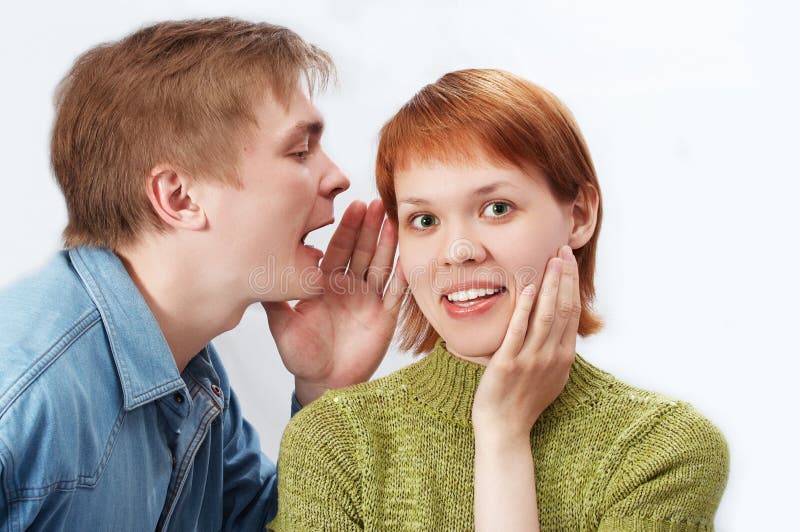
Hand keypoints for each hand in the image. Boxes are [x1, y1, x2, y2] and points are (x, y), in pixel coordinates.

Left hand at [263, 199, 407, 405]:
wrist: (324, 383)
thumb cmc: (301, 355)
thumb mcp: (282, 325)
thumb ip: (275, 299)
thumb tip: (258, 271)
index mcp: (325, 283)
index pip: (338, 249)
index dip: (347, 228)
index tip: (354, 206)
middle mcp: (349, 287)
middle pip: (361, 251)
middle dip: (369, 227)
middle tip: (376, 203)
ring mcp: (368, 300)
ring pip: (380, 265)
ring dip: (387, 244)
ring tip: (394, 220)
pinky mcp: (385, 316)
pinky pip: (395, 293)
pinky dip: (403, 276)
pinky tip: (409, 257)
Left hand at [472, 244, 579, 439]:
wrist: (505, 428)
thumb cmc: (523, 403)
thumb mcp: (550, 377)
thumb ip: (555, 351)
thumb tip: (558, 329)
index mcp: (563, 357)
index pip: (571, 312)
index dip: (571, 284)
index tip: (568, 261)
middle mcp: (552, 356)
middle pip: (563, 308)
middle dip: (564, 277)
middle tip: (563, 250)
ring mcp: (532, 359)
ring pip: (546, 315)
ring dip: (550, 285)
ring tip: (551, 261)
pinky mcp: (509, 363)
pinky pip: (519, 331)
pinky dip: (525, 308)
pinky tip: (528, 288)